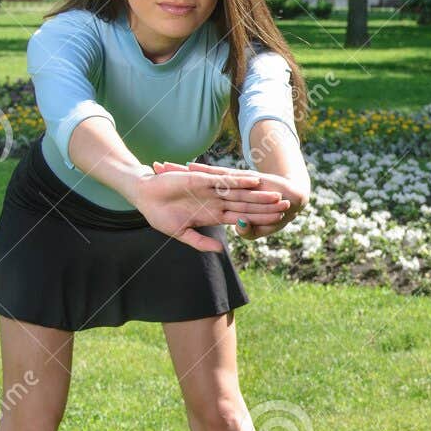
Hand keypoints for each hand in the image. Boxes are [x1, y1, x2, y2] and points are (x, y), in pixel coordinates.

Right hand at [129, 166, 288, 251]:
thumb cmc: (160, 214)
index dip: (258, 221)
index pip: (241, 219)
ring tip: (277, 195)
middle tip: (286, 208)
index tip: (276, 223)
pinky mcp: (202, 180)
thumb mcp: (182, 233)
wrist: (145, 194)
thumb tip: (220, 251)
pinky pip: (223, 180)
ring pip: (239, 193)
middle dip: (265, 208)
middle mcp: (216, 202)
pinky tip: (254, 181)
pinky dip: (238, 181)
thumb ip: (201, 242)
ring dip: (257, 195)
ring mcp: (210, 190)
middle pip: (246, 206)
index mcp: (213, 215)